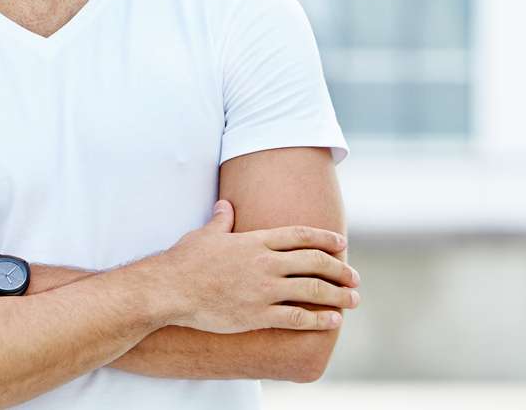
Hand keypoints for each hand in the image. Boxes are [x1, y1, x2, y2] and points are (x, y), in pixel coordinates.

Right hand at [154, 200, 359, 333]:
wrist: (171, 290)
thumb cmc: (185, 260)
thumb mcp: (205, 234)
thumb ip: (221, 220)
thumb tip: (226, 205)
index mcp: (255, 241)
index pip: (300, 236)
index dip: (325, 239)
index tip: (342, 243)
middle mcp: (265, 263)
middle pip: (314, 262)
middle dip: (339, 269)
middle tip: (354, 276)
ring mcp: (264, 290)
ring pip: (313, 291)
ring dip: (338, 295)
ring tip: (353, 299)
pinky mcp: (258, 315)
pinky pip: (297, 318)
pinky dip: (319, 320)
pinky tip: (333, 321)